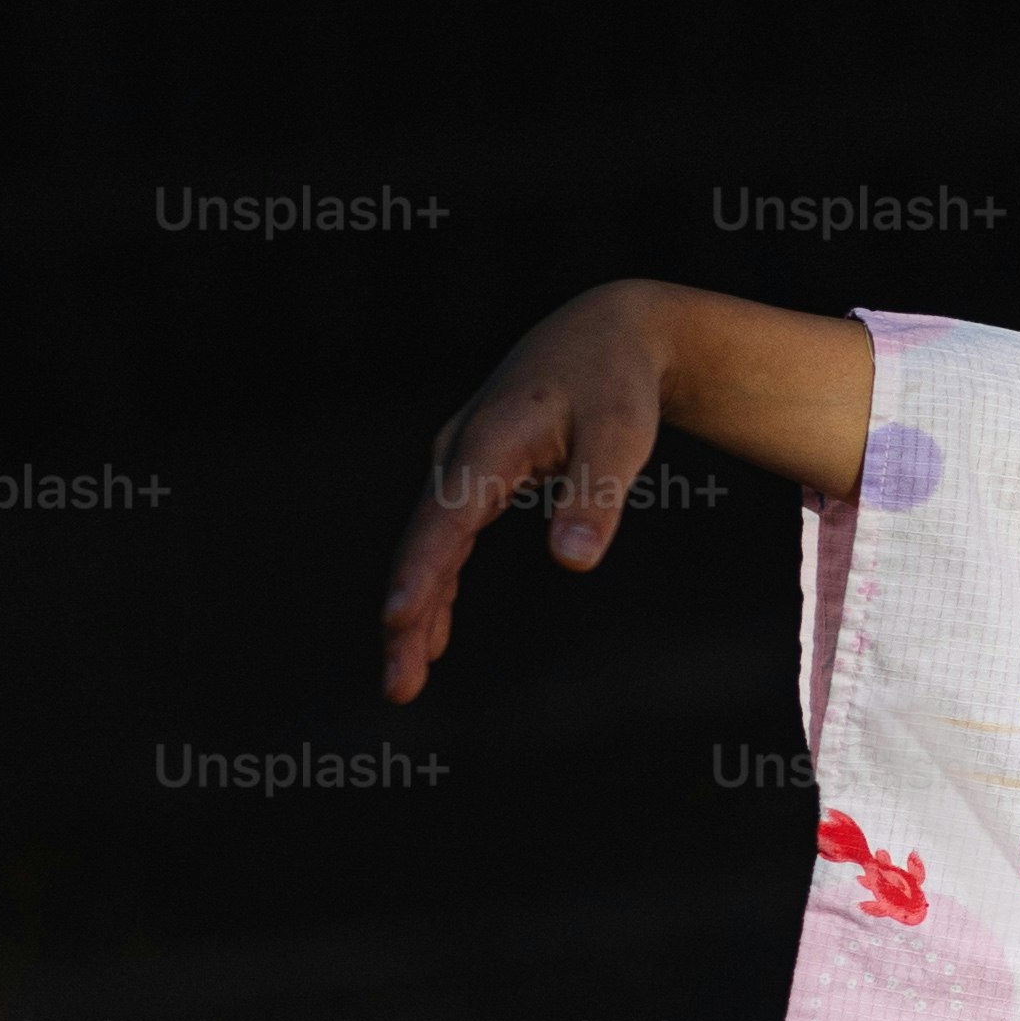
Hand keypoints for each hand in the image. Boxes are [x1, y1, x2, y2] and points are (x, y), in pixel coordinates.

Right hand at [377, 283, 873, 702]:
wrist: (605, 332)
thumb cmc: (615, 382)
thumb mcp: (621, 433)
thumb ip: (595, 494)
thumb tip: (575, 559)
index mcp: (489, 442)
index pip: (447, 519)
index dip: (422, 573)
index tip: (398, 621)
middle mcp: (459, 453)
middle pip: (423, 545)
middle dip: (407, 617)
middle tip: (399, 688)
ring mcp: (459, 464)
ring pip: (427, 547)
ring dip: (416, 612)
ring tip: (406, 683)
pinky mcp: (472, 476)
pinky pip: (445, 540)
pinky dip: (438, 586)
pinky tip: (435, 636)